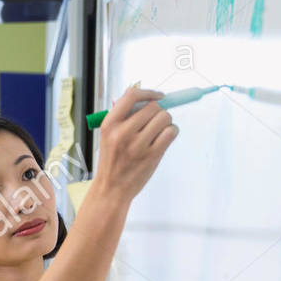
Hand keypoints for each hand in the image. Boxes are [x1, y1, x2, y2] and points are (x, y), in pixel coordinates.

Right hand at [94, 85, 178, 204]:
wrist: (111, 188)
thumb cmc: (112, 161)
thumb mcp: (108, 136)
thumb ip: (123, 117)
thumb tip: (146, 98)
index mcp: (109, 125)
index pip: (131, 96)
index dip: (148, 92)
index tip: (157, 96)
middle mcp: (122, 133)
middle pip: (153, 107)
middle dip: (158, 111)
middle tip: (155, 122)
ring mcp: (137, 145)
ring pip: (165, 118)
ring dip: (166, 122)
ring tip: (157, 133)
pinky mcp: (152, 155)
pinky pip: (172, 132)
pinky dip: (171, 132)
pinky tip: (163, 139)